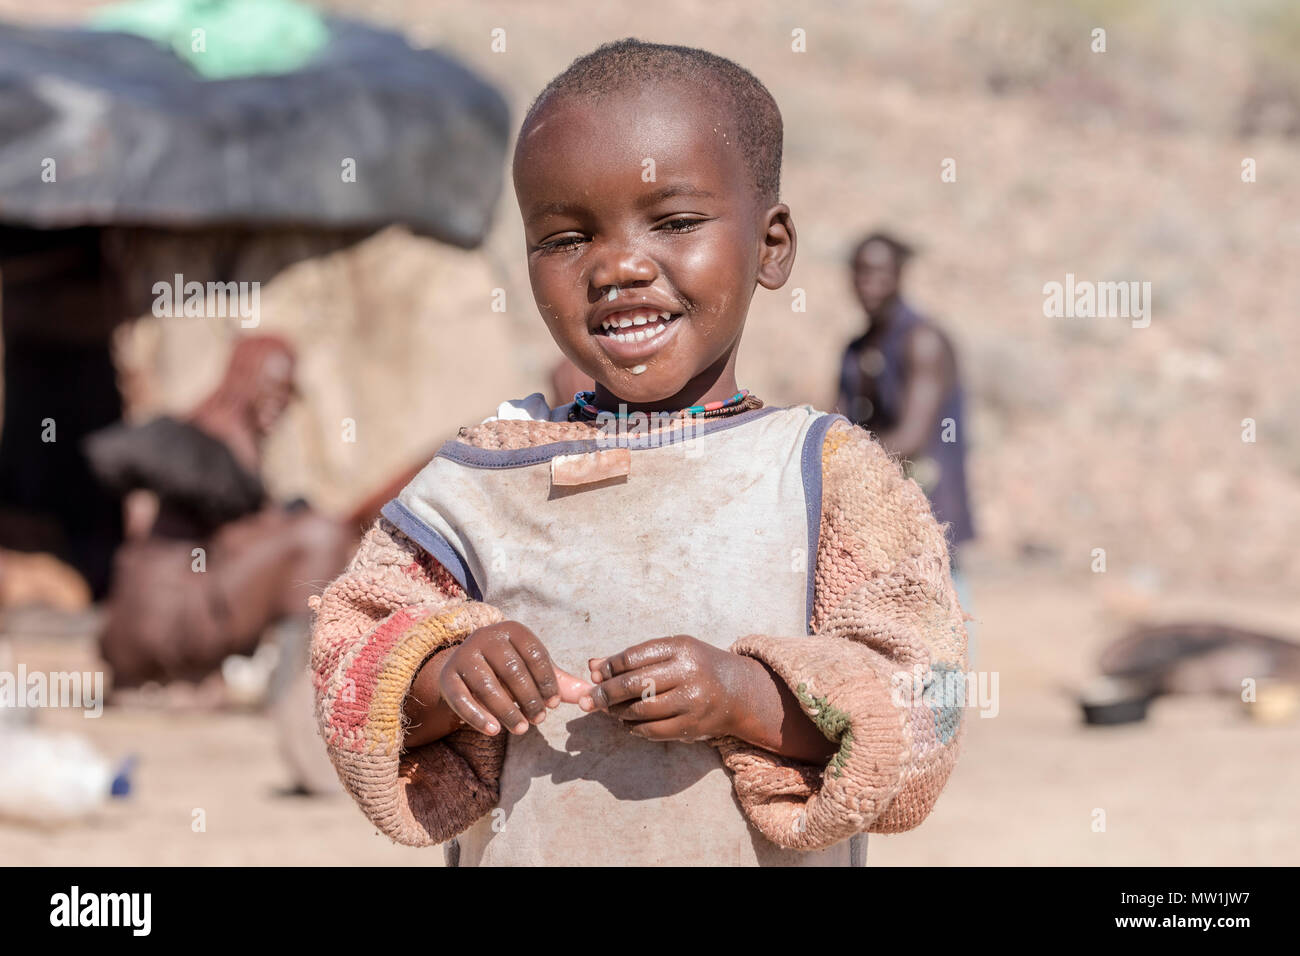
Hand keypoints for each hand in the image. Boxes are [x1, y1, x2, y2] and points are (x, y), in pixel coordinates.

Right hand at [438, 621, 593, 735]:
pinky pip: (463, 699)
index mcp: (512, 630)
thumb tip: (590, 696)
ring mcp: (464, 656)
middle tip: (539, 720)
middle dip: (529, 698)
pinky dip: (479, 717)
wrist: (467, 668)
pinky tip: (495, 732)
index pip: (535, 654)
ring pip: (488, 686)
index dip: (547, 681)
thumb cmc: (509, 669)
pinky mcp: (448, 677)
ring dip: (508, 711)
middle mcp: (486, 637)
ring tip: (523, 729)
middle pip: (512, 670)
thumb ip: (560, 683)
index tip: (554, 704)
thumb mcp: (534, 671)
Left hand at [584, 636, 758, 741]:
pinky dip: (633, 728)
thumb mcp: (671, 652)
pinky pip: (653, 730)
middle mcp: (688, 673)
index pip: (633, 657)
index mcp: (681, 647)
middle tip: (589, 700)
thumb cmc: (697, 666)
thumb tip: (592, 666)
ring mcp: (691, 701)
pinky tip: (626, 723)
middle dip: (606, 693)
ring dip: (617, 712)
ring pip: (641, 709)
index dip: (609, 668)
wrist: (739, 691)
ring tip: (608, 710)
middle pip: (634, 684)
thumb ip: (633, 658)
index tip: (595, 674)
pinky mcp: (692, 725)